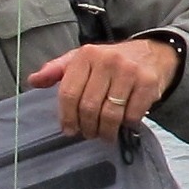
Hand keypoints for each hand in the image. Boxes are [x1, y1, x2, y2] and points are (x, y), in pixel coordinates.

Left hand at [28, 37, 182, 141]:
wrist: (155, 53)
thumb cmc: (112, 61)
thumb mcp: (83, 60)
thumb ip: (58, 70)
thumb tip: (33, 80)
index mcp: (86, 55)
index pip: (69, 93)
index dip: (66, 117)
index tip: (69, 130)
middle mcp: (107, 60)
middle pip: (89, 107)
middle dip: (87, 127)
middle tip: (89, 134)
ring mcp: (129, 71)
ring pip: (110, 114)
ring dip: (105, 131)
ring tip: (104, 134)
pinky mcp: (148, 83)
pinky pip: (131, 115)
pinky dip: (126, 125)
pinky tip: (124, 124)